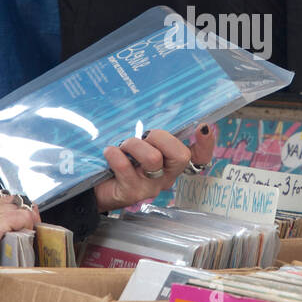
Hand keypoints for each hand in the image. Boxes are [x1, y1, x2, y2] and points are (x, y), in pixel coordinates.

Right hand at [0, 191, 39, 290]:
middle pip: (17, 202)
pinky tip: (25, 239)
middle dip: (24, 215)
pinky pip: (25, 218)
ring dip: (28, 223)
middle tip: (26, 232)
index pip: (5, 200)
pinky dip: (29, 228)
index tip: (20, 224)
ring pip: (23, 209)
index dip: (16, 212)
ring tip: (27, 237)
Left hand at [94, 124, 216, 212]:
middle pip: (181, 155)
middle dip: (160, 138)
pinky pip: (126, 169)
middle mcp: (166, 175)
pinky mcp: (131, 194)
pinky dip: (115, 155)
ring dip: (134, 145)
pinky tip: (109, 152)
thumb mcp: (137, 143)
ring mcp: (151, 186)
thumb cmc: (119, 159)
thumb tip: (150, 107)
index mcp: (171, 161)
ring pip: (154, 160)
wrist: (95, 187)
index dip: (206, 144)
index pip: (199, 157)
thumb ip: (148, 133)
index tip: (202, 127)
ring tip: (122, 146)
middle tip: (143, 137)